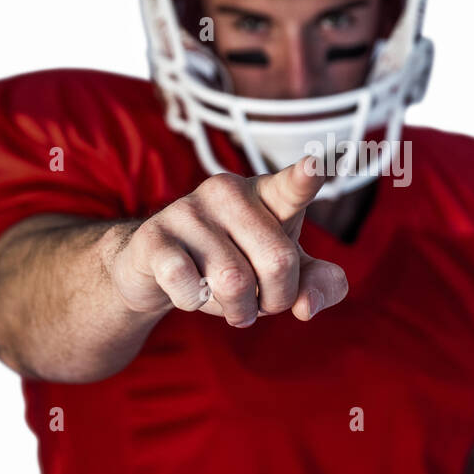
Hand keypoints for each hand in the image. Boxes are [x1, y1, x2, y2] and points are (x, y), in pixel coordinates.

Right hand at [110, 155, 347, 326]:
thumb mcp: (284, 273)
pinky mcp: (155, 236)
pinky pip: (189, 288)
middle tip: (258, 300)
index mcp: (268, 194)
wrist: (159, 266)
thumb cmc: (235, 261)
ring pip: (235, 283)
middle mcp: (230, 192)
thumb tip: (307, 306)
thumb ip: (317, 283)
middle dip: (275, 299)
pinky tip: (190, 291)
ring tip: (227, 301)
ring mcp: (189, 210)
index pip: (293, 185)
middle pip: (278, 262)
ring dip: (237, 310)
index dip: (307, 177)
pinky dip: (196, 305)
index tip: (318, 163)